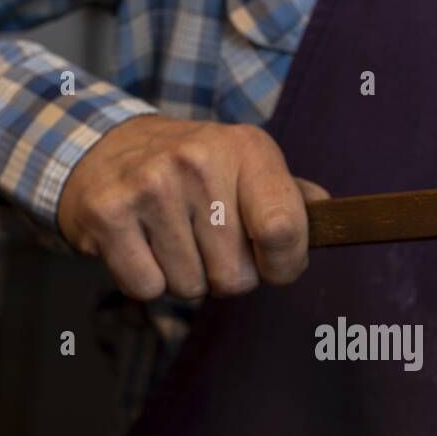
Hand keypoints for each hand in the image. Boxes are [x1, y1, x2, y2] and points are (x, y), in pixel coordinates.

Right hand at [57, 116, 328, 299]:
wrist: (105, 148)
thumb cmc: (192, 170)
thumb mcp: (246, 165)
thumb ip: (291, 197)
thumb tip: (331, 218)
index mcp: (247, 148)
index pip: (283, 230)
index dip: (282, 265)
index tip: (271, 262)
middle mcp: (199, 160)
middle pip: (235, 276)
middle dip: (224, 274)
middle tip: (203, 240)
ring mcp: (151, 185)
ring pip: (190, 287)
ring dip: (183, 277)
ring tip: (170, 237)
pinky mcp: (109, 213)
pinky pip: (147, 287)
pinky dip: (146, 280)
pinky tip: (141, 244)